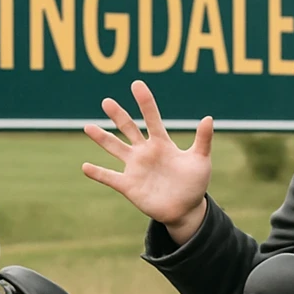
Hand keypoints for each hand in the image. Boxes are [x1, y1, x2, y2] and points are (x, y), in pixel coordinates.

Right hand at [82, 81, 213, 234]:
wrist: (186, 209)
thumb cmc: (194, 183)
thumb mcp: (201, 160)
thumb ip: (203, 140)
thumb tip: (208, 118)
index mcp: (162, 143)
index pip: (152, 118)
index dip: (145, 101)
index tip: (137, 84)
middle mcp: (145, 152)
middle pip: (129, 128)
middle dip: (118, 115)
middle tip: (106, 102)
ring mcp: (135, 168)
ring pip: (115, 148)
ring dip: (102, 138)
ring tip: (88, 127)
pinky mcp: (129, 185)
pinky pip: (110, 177)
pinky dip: (98, 173)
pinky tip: (85, 166)